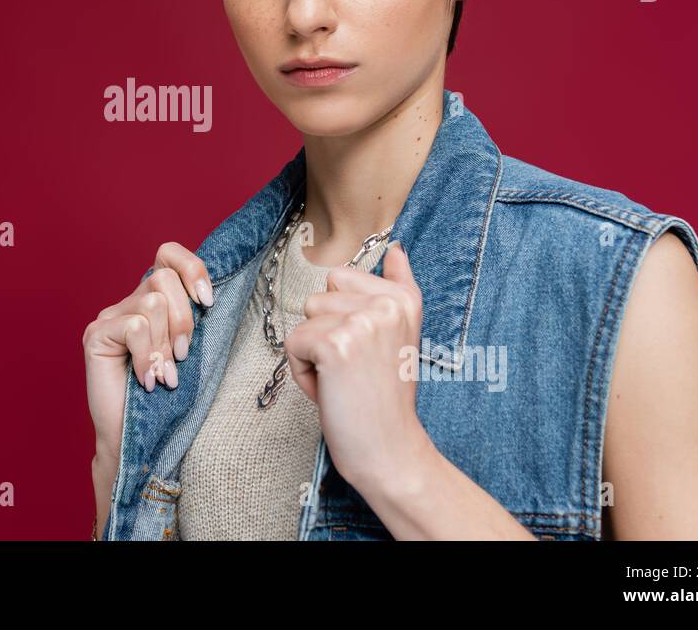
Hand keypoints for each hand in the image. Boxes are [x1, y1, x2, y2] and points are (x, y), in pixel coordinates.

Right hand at [82, 242, 211, 466]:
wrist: (135, 438)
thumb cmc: (166, 398)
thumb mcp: (188, 349)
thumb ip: (192, 318)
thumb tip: (210, 295)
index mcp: (152, 300)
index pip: (168, 253)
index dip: (192, 269)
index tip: (208, 302)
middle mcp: (128, 302)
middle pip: (164, 278)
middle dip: (184, 319)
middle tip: (182, 355)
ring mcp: (108, 317)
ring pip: (152, 302)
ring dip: (166, 343)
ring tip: (165, 373)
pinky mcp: (95, 335)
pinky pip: (135, 327)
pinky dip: (148, 356)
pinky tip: (147, 380)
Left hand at [283, 241, 434, 497]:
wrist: (389, 449)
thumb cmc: (385, 395)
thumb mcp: (402, 333)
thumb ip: (398, 287)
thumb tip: (396, 248)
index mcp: (404, 297)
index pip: (341, 277)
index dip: (342, 315)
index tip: (368, 349)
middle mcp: (387, 303)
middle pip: (318, 295)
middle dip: (324, 332)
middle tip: (353, 368)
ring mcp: (362, 321)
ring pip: (304, 318)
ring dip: (312, 351)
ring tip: (342, 378)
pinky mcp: (336, 344)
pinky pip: (294, 343)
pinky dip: (303, 371)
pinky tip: (331, 389)